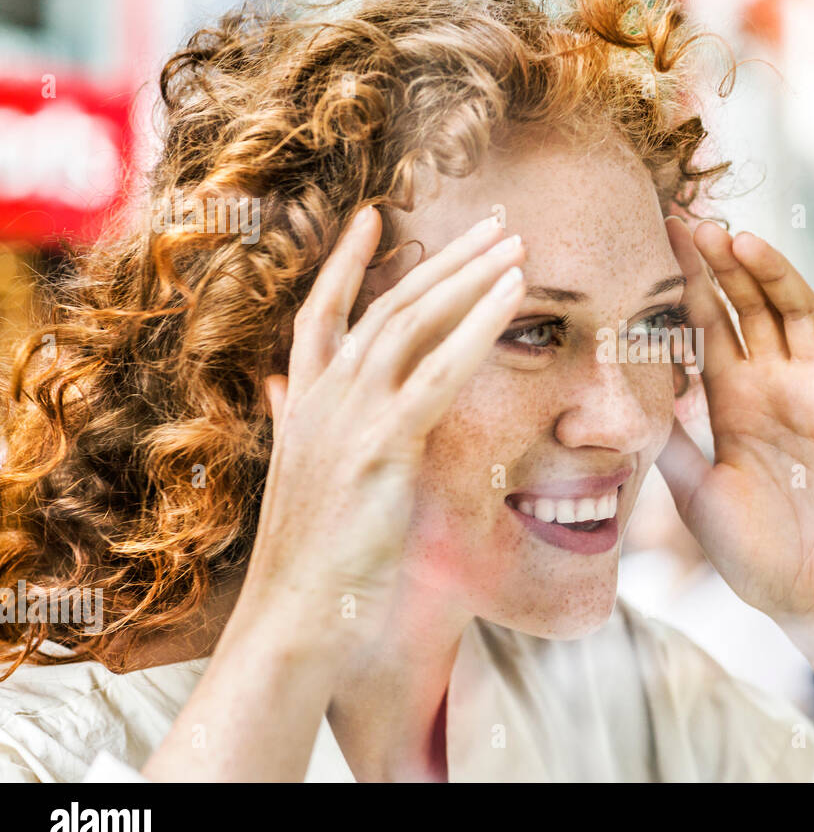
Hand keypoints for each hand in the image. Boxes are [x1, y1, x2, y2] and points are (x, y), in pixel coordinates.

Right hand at [242, 206, 525, 640]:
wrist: (295, 615)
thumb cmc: (308, 559)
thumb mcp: (295, 479)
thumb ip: (293, 426)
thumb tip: (279, 392)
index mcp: (303, 405)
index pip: (321, 313)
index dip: (346, 263)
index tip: (371, 216)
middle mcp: (322, 397)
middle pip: (386, 305)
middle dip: (442, 259)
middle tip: (494, 225)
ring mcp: (349, 417)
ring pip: (413, 323)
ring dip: (468, 276)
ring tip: (516, 244)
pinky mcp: (382, 444)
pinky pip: (438, 371)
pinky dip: (477, 327)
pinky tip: (512, 296)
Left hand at [656, 217, 813, 621]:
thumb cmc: (758, 554)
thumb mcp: (695, 493)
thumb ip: (670, 443)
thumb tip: (618, 402)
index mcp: (731, 401)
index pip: (703, 325)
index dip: (681, 283)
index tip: (655, 236)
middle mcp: (774, 385)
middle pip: (746, 306)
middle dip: (719, 264)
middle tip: (689, 221)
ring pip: (795, 312)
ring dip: (770, 272)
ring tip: (735, 240)